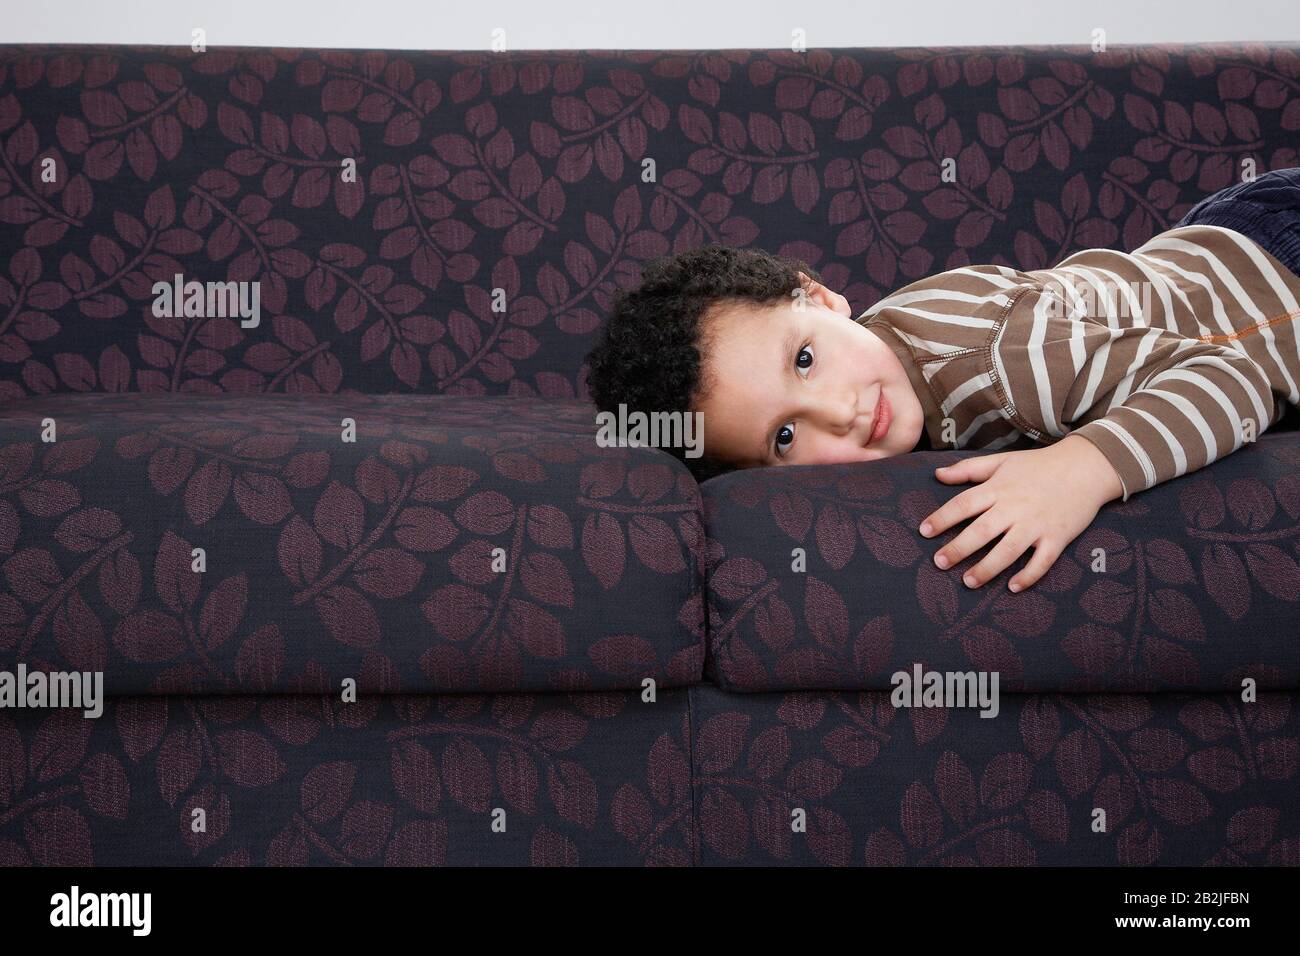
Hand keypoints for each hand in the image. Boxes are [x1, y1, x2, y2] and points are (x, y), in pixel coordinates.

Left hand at [917, 435, 1122, 591]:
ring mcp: (1036, 524)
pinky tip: (1012, 588)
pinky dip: (1028, 576)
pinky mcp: (1057, 537)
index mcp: (998, 488)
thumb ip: (969, 469)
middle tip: (939, 563)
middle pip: (981, 531)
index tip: (924, 532)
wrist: (1087, 467)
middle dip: (958, 549)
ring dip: (987, 568)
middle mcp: (1015, 508)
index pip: (963, 505)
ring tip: (968, 582)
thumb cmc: (1040, 465)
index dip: (942, 518)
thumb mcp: (1002, 461)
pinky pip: (1042, 561)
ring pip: (1008, 551)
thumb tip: (937, 475)